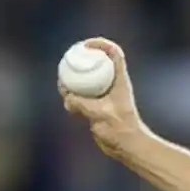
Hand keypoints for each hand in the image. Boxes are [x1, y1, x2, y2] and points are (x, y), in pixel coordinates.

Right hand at [59, 37, 145, 158]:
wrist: (127, 146)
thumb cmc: (120, 129)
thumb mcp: (100, 115)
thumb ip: (82, 104)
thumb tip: (67, 98)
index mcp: (120, 80)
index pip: (114, 53)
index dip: (101, 44)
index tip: (85, 46)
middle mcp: (112, 84)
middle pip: (97, 63)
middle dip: (81, 59)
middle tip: (67, 61)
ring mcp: (104, 95)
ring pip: (87, 79)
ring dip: (74, 78)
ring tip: (63, 80)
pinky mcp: (97, 106)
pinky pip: (82, 94)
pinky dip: (72, 94)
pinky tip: (66, 98)